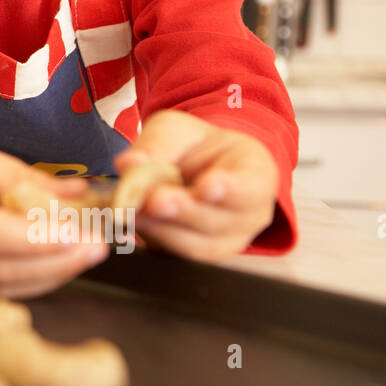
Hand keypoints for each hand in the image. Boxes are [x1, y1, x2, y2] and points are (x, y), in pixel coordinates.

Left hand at [113, 109, 278, 261]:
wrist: (194, 167)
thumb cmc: (194, 146)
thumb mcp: (176, 130)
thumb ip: (157, 144)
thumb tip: (129, 164)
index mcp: (256, 174)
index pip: (252, 187)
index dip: (231, 189)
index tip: (206, 186)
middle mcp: (249, 214)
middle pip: (220, 221)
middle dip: (184, 211)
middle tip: (155, 199)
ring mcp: (226, 241)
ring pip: (197, 245)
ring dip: (162, 229)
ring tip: (134, 210)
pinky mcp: (195, 255)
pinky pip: (175, 255)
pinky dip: (152, 239)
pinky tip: (133, 223)